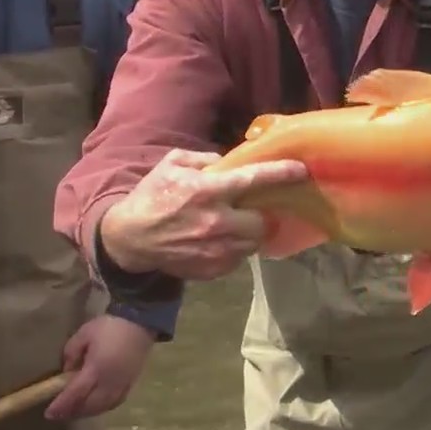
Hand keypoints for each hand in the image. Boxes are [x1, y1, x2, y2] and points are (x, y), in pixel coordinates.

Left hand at [45, 315, 154, 420]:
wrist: (139, 323)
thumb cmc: (109, 327)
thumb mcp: (83, 334)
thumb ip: (71, 353)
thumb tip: (66, 372)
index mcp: (96, 369)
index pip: (76, 393)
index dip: (61, 405)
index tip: (49, 413)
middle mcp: (109, 382)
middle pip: (88, 405)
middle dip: (72, 412)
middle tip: (58, 414)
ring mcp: (121, 385)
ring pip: (102, 407)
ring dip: (86, 412)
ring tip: (74, 411)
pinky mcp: (130, 384)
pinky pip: (114, 403)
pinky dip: (101, 408)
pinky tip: (94, 406)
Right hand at [99, 148, 309, 279]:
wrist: (129, 239)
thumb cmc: (151, 196)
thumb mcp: (172, 164)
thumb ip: (204, 159)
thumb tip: (229, 163)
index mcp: (207, 191)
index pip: (253, 180)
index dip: (280, 173)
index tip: (301, 170)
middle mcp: (217, 222)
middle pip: (261, 221)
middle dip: (260, 214)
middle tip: (251, 209)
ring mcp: (216, 250)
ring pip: (252, 243)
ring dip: (249, 233)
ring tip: (235, 225)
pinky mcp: (213, 270)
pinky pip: (238, 259)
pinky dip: (234, 249)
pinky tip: (219, 241)